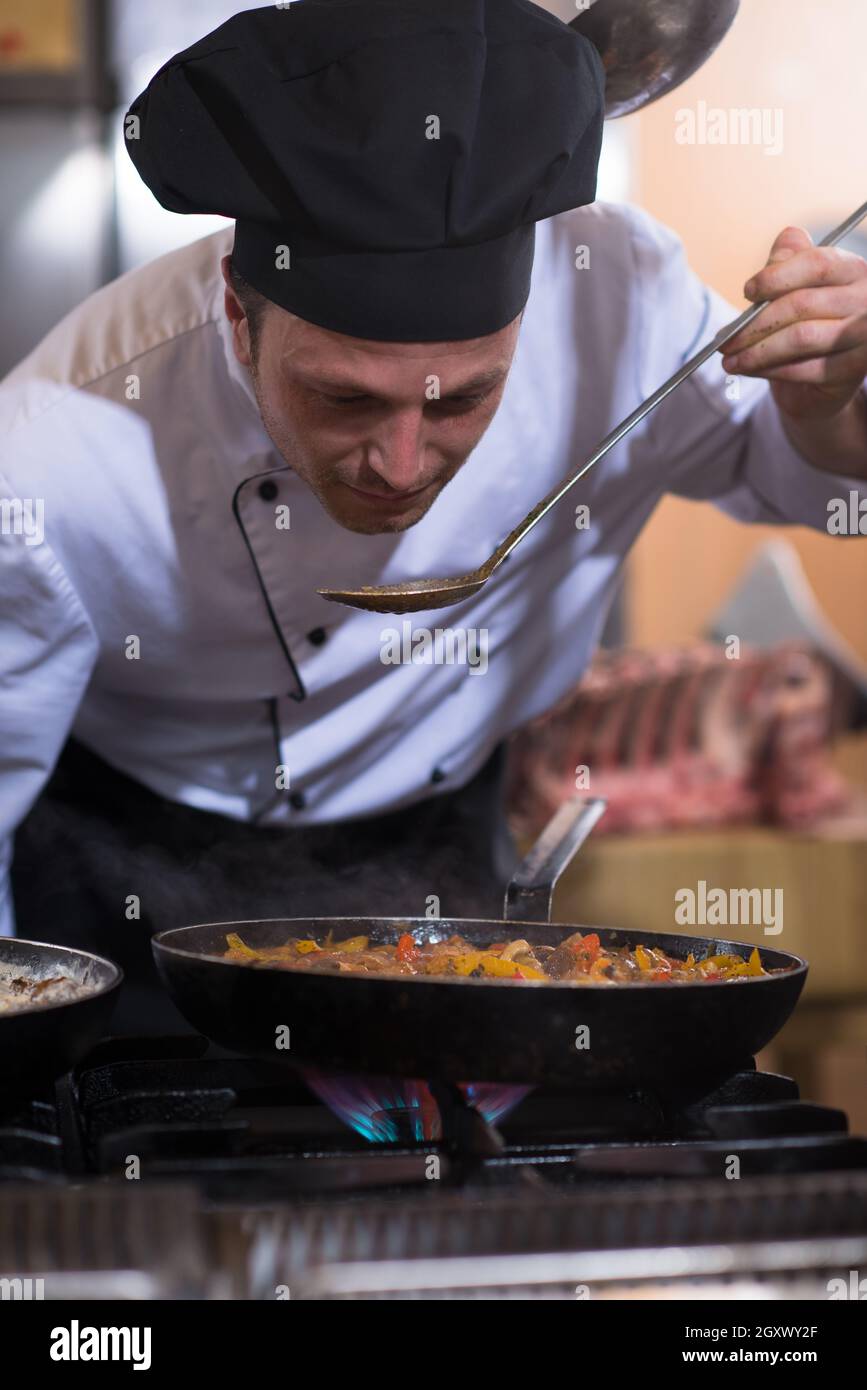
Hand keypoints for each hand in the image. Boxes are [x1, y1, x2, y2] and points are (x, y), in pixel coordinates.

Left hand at [721, 226, 866, 421]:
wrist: (826, 373)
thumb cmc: (807, 321)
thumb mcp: (796, 285)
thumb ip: (789, 261)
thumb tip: (783, 245)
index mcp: (853, 269)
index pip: (817, 263)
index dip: (777, 276)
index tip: (747, 291)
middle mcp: (866, 300)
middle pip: (802, 304)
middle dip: (755, 324)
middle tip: (724, 339)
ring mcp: (863, 337)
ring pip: (801, 338)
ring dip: (756, 352)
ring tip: (729, 360)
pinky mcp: (853, 370)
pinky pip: (804, 369)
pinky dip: (770, 371)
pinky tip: (750, 370)